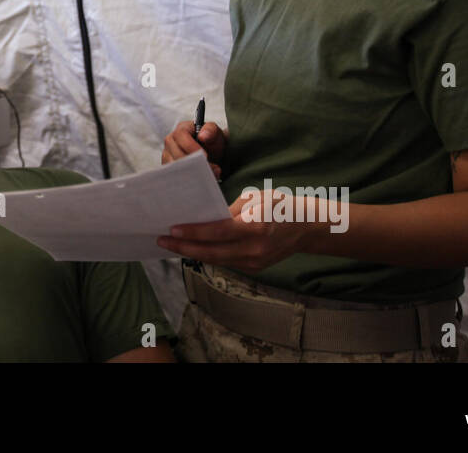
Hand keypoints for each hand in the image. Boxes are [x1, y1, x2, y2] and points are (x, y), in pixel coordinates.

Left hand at [157, 189, 320, 272]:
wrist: (306, 227)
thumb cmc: (278, 206)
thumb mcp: (255, 199)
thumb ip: (230, 210)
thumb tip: (204, 217)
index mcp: (255, 227)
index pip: (217, 232)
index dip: (193, 232)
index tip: (172, 230)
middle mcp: (254, 249)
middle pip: (211, 252)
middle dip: (183, 247)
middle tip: (161, 240)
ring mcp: (254, 262)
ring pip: (216, 259)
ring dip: (192, 252)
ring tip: (170, 245)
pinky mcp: (254, 268)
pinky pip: (225, 261)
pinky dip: (207, 254)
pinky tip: (192, 248)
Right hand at [162, 120, 225, 179]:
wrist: (211, 153)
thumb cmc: (211, 141)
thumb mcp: (215, 133)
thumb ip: (211, 130)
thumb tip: (203, 135)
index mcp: (181, 129)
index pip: (180, 135)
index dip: (191, 146)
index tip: (205, 156)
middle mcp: (171, 141)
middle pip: (176, 152)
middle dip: (194, 162)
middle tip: (211, 168)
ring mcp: (168, 155)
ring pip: (175, 166)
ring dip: (192, 172)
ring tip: (209, 175)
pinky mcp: (169, 167)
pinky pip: (175, 175)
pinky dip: (188, 178)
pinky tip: (201, 180)